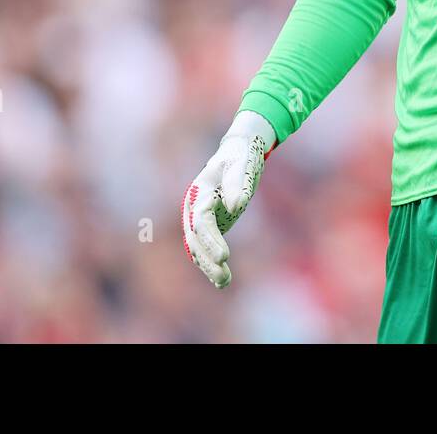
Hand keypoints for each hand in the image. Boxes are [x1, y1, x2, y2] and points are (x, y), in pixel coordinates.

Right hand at [182, 110, 276, 288]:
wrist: (237, 154)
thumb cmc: (240, 157)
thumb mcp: (241, 165)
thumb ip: (238, 184)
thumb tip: (236, 206)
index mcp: (200, 192)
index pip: (201, 221)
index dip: (211, 240)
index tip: (225, 257)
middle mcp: (195, 207)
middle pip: (196, 238)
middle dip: (208, 259)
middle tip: (224, 275)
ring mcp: (200, 218)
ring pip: (198, 247)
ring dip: (209, 266)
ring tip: (225, 283)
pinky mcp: (210, 225)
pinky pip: (206, 248)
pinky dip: (211, 265)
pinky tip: (222, 282)